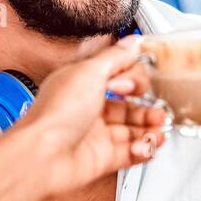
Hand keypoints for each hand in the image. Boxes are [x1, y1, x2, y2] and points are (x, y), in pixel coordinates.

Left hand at [14, 36, 166, 196]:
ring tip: (158, 128)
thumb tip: (132, 41)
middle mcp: (89, 109)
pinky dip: (144, 149)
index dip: (133, 81)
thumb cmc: (56, 113)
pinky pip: (131, 153)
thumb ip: (115, 56)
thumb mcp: (89, 71)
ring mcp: (96, 135)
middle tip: (157, 110)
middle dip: (148, 107)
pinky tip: (146, 144)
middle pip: (129, 107)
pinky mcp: (102, 158)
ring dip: (150, 128)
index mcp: (83, 85)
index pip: (119, 78)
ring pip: (133, 130)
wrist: (42, 155)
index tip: (133, 85)